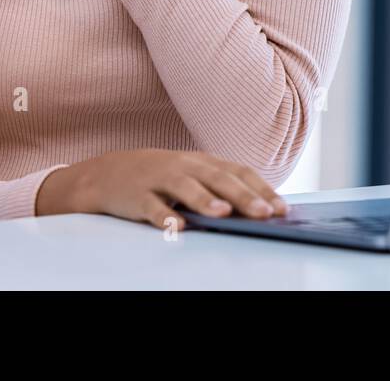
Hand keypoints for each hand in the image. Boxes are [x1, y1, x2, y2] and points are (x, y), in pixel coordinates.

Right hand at [35, 149, 289, 229]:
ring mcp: (160, 179)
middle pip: (218, 178)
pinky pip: (151, 207)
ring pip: (186, 187)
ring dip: (205, 200)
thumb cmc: (161, 178)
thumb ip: (220, 188)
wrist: (107, 173)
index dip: (261, 188)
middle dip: (244, 196)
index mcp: (203, 162)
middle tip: (265, 213)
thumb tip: (259, 209)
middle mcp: (185, 166)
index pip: (238, 172)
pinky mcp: (137, 195)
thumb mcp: (191, 176)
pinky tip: (176, 226)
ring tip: (223, 213)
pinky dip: (164, 216)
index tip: (282, 208)